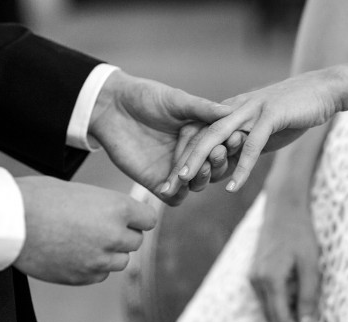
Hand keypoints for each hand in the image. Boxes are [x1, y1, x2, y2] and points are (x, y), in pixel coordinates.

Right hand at [13, 177, 156, 284]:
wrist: (8, 222)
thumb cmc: (38, 198)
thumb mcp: (80, 192)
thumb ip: (105, 206)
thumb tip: (117, 215)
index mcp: (117, 208)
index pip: (148, 220)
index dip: (137, 218)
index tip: (129, 218)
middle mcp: (114, 235)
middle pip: (135, 242)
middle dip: (123, 235)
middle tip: (101, 228)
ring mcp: (99, 259)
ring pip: (120, 262)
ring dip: (110, 253)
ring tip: (86, 241)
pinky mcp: (82, 277)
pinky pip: (100, 275)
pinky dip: (93, 267)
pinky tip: (75, 254)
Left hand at [89, 70, 231, 205]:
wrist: (112, 107)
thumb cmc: (145, 97)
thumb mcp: (177, 100)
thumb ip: (201, 108)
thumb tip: (229, 110)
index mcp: (199, 135)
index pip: (221, 146)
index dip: (229, 145)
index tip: (235, 138)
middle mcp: (189, 155)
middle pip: (213, 169)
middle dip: (219, 164)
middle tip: (218, 153)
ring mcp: (173, 170)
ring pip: (196, 185)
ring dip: (203, 179)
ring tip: (202, 168)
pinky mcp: (156, 182)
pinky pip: (174, 197)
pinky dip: (179, 194)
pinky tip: (177, 185)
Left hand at [168, 67, 344, 192]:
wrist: (323, 91)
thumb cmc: (290, 113)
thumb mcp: (259, 131)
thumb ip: (240, 146)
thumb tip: (225, 169)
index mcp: (229, 112)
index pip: (199, 134)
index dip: (184, 156)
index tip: (171, 180)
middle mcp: (234, 109)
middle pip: (200, 135)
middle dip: (182, 160)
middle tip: (168, 183)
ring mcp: (251, 111)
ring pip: (218, 137)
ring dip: (201, 160)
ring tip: (186, 181)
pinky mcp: (271, 116)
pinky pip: (252, 146)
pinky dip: (242, 167)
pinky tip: (233, 187)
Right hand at [249, 197, 321, 321]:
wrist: (283, 209)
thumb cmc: (299, 234)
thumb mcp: (310, 265)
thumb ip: (308, 296)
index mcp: (270, 280)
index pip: (282, 319)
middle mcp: (257, 281)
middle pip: (272, 318)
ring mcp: (253, 276)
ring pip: (269, 309)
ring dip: (287, 313)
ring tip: (308, 303)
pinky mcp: (255, 272)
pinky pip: (266, 297)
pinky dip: (281, 302)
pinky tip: (297, 290)